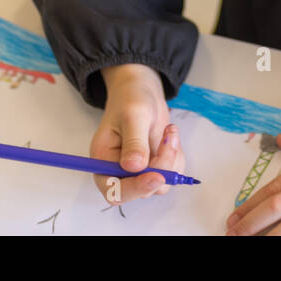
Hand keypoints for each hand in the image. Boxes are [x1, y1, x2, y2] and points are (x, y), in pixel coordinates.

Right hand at [91, 64, 184, 203]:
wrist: (141, 90)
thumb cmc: (130, 98)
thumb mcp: (133, 115)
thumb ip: (134, 142)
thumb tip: (134, 167)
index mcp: (104, 161)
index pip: (114, 190)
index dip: (136, 188)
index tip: (156, 176)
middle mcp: (119, 170)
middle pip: (142, 189)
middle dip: (161, 167)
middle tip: (167, 138)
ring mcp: (139, 170)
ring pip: (161, 183)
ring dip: (171, 159)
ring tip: (169, 131)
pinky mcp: (155, 165)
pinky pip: (171, 173)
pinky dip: (176, 156)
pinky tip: (169, 135)